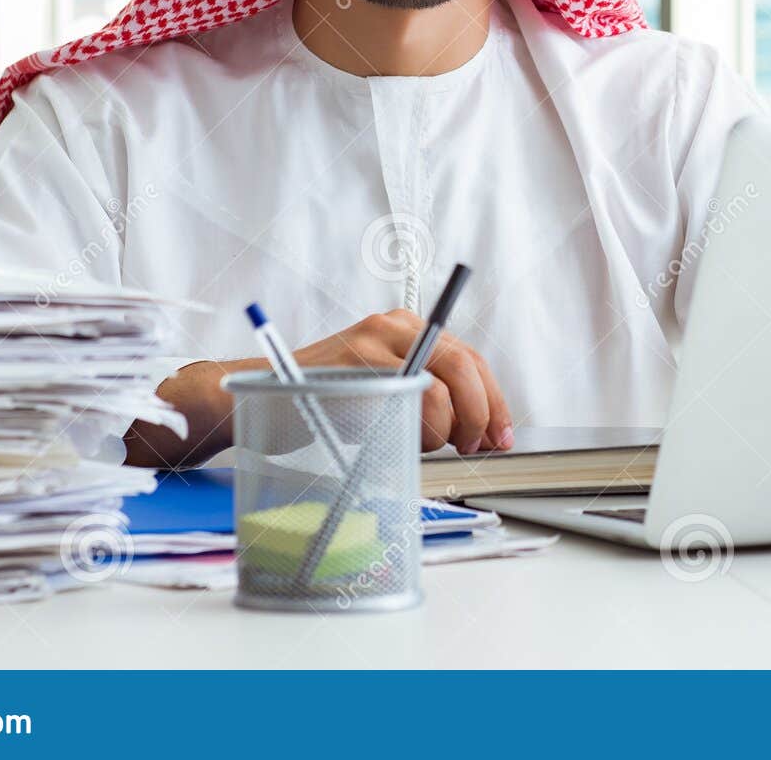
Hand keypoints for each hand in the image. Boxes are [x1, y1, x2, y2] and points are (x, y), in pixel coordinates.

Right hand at [294, 309, 514, 454]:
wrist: (270, 397)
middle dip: (481, 414)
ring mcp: (376, 338)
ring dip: (446, 428)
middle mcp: (397, 325)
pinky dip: (421, 425)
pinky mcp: (358, 359)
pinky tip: (407, 437)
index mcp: (411, 329)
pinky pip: (411, 394)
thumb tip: (478, 430)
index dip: (494, 401)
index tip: (500, 435)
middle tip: (475, 446)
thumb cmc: (332, 403)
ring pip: (443, 383)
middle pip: (466, 365)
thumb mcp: (390, 394)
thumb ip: (430, 399)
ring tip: (429, 444)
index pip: (472, 359)